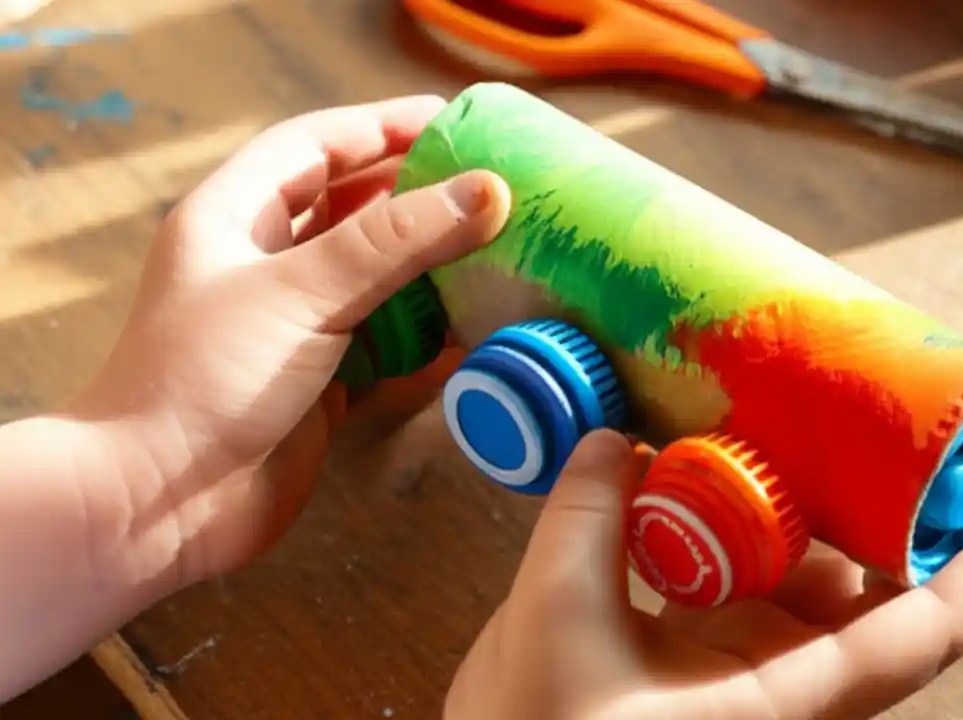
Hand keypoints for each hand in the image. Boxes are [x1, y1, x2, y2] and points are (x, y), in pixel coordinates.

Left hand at [73, 96, 510, 593]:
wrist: (157, 505)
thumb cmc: (205, 379)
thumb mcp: (300, 291)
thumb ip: (395, 242)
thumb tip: (487, 192)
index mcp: (234, 216)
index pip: (316, 145)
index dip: (384, 127)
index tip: (456, 122)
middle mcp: (263, 263)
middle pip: (352, 208)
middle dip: (419, 194)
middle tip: (493, 186)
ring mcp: (293, 325)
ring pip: (375, 277)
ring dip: (431, 266)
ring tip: (497, 251)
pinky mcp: (320, 381)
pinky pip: (386, 343)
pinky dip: (429, 336)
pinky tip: (474, 330)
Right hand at [445, 430, 962, 719]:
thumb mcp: (554, 629)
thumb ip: (585, 523)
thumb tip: (616, 439)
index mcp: (790, 700)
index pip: (930, 629)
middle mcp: (791, 689)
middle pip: (875, 589)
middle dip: (886, 504)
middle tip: (880, 419)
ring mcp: (749, 677)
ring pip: (809, 580)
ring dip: (806, 506)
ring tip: (788, 425)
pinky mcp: (706, 665)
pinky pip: (750, 583)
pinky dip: (743, 525)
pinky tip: (706, 472)